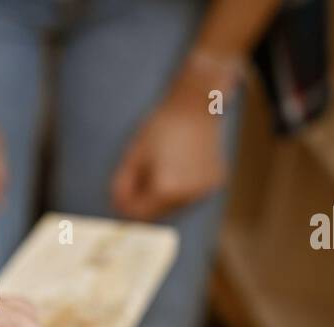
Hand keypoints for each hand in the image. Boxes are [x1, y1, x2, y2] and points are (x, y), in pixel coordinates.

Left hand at [109, 61, 232, 220]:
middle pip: (158, 212)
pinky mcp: (216, 182)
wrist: (196, 105)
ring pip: (175, 205)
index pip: (140, 214)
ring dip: (164, 193)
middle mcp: (188, 195)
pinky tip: (182, 162)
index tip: (122, 191)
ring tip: (164, 163)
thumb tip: (117, 207)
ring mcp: (205, 189)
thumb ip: (122, 184)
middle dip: (146, 198)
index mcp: (166, 189)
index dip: (127, 205)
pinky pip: (192, 193)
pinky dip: (183, 185)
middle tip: (143, 171)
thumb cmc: (160, 127)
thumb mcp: (133, 154)